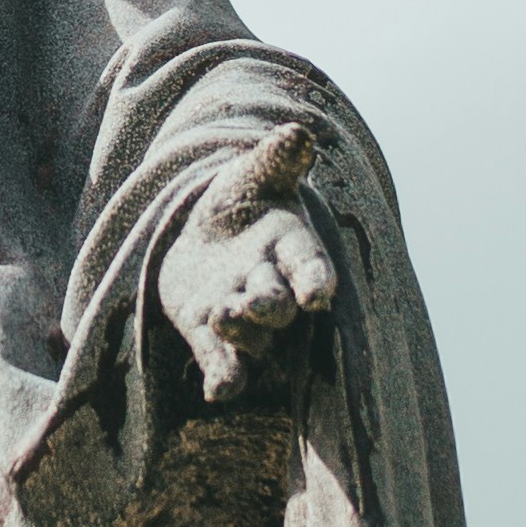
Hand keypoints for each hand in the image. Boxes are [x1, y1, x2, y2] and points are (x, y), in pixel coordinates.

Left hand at [157, 123, 339, 404]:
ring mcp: (242, 315)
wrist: (207, 233)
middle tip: (256, 302)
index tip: (318, 293)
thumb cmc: (242, 200)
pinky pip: (222, 362)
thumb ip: (276, 160)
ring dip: (238, 331)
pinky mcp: (209, 335)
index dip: (315, 280)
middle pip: (276, 303)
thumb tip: (298, 135)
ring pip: (247, 334)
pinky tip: (218, 392)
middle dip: (268, 305)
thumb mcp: (253, 174)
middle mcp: (273, 287)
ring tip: (221, 317)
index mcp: (291, 247)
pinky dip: (224, 379)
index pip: (310, 266)